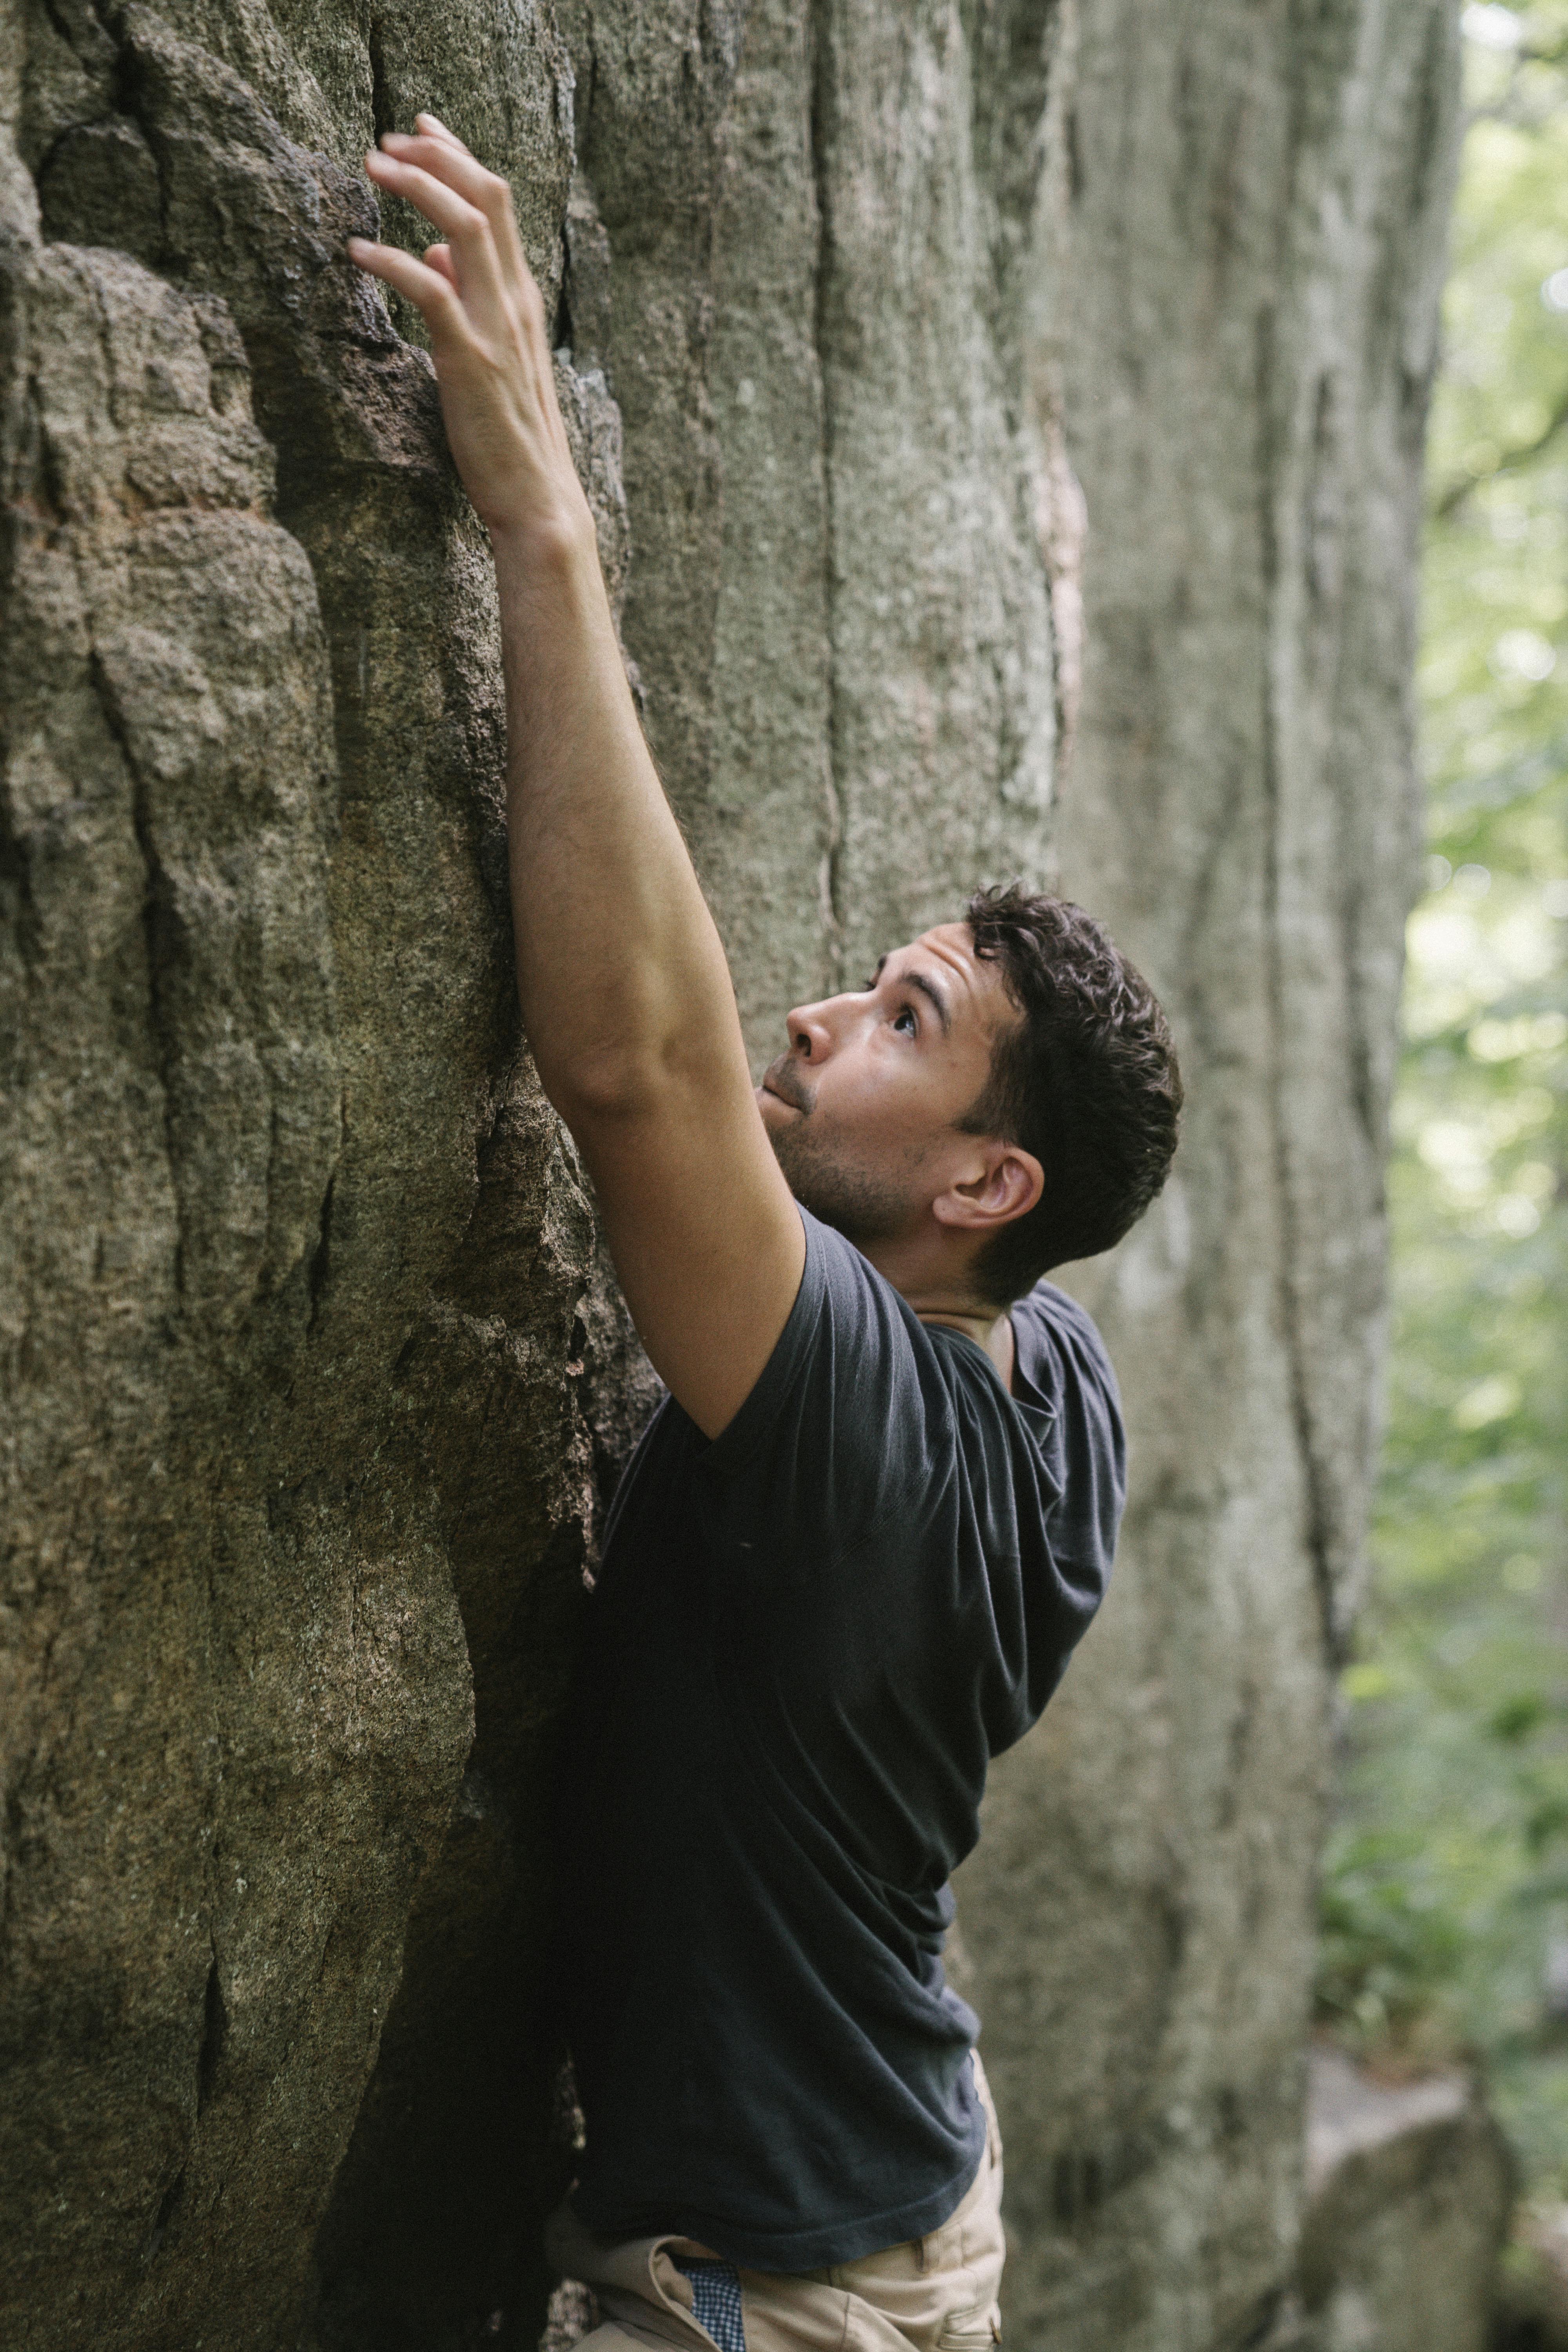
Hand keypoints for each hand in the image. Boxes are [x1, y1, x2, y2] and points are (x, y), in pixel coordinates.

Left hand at [349, 115, 592, 550]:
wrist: (537, 500)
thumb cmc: (508, 437)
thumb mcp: (493, 356)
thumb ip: (469, 298)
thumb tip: (434, 253)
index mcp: (521, 299)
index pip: (497, 203)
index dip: (457, 156)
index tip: (418, 128)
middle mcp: (514, 303)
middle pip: (485, 197)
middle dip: (434, 155)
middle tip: (384, 142)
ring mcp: (495, 329)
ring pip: (464, 227)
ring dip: (415, 188)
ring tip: (370, 169)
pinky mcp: (469, 361)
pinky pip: (431, 291)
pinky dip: (392, 261)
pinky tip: (357, 252)